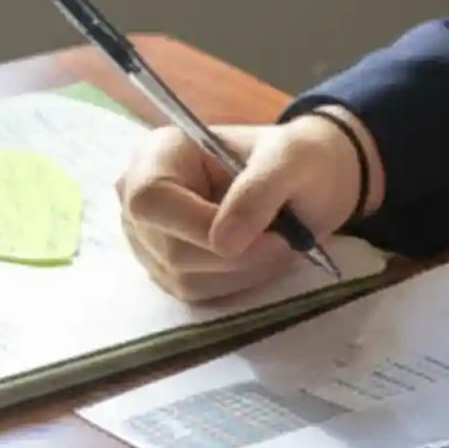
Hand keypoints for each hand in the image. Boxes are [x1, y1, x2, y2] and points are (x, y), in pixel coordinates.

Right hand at [117, 106, 381, 301]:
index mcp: (159, 153)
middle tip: (285, 242)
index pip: (151, 201)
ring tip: (277, 246)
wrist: (308, 182)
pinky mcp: (167, 270)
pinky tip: (260, 259)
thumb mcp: (291, 159)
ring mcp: (149, 238)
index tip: (265, 235)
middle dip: (237, 256)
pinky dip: (237, 283)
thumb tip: (222, 244)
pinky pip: (196, 294)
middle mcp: (140, 197)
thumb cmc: (296, 158)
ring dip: (242, 272)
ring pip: (184, 278)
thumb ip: (258, 192)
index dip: (200, 227)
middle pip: (171, 249)